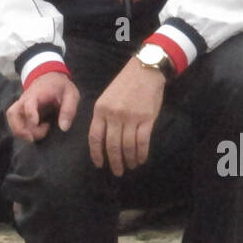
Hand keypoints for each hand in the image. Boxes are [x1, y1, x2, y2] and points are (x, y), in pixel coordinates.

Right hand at [6, 71, 79, 140]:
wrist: (51, 78)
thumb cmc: (61, 87)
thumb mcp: (71, 94)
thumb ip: (68, 109)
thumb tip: (63, 127)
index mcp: (37, 93)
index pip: (28, 103)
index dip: (30, 114)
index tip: (35, 123)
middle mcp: (25, 100)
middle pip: (12, 114)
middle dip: (20, 129)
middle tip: (33, 137)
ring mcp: (22, 107)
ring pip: (12, 121)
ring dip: (21, 132)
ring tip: (39, 135)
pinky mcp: (22, 114)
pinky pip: (16, 124)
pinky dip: (24, 132)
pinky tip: (39, 132)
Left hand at [89, 58, 165, 175]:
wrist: (146, 70)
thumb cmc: (125, 85)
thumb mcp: (107, 98)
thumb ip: (103, 117)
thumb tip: (101, 140)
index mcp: (100, 110)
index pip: (95, 137)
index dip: (97, 154)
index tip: (100, 165)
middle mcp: (114, 115)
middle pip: (112, 145)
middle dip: (114, 162)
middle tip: (117, 172)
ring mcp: (131, 117)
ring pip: (127, 146)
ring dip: (129, 159)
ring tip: (130, 166)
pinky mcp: (147, 118)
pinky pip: (142, 141)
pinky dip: (142, 153)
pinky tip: (141, 159)